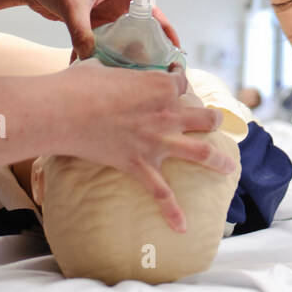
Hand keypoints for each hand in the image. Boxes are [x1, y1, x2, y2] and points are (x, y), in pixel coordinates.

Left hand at [19, 0, 180, 61]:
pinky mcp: (89, 24)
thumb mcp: (72, 5)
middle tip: (148, 73)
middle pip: (137, 31)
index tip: (175, 52)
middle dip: (141, 51)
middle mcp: (118, 4)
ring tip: (121, 78)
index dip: (165, 33)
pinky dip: (92, 56)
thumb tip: (89, 59)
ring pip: (117, 41)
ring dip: (115, 57)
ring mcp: (104, 15)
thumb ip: (81, 33)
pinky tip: (87, 72)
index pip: (152, 14)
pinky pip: (97, 44)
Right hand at [55, 58, 234, 232]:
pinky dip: (173, 212)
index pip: (180, 81)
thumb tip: (97, 63)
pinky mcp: (138, 165)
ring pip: (199, 153)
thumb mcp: (99, 66)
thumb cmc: (78, 85)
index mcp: (159, 85)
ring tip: (229, 167)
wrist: (63, 112)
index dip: (178, 79)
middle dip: (213, 120)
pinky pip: (161, 193)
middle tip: (216, 123)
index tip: (176, 79)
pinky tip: (182, 228)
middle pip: (203, 117)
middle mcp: (166, 113)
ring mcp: (156, 141)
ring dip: (217, 160)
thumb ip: (108, 67)